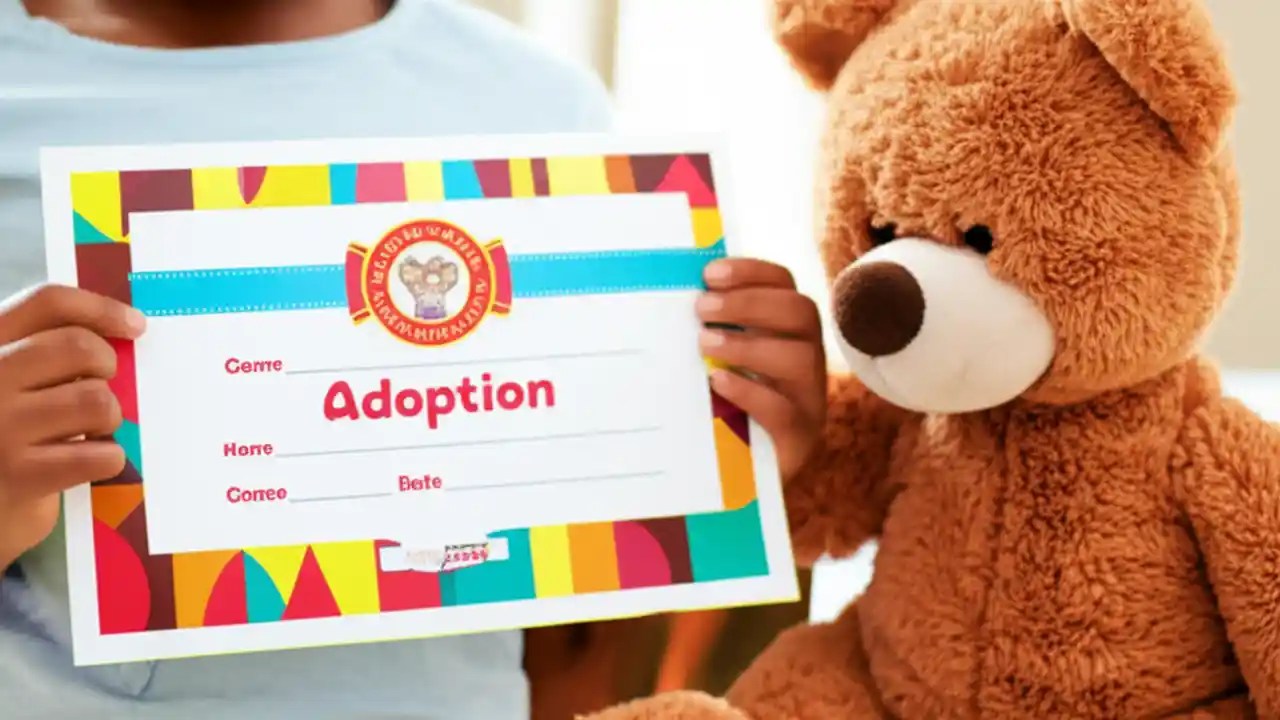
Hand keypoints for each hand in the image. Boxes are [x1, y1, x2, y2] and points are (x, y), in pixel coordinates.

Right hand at [0, 285, 145, 568]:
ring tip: (90, 430)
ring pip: (96, 400)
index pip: (47, 303)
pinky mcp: (20, 476)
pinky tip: (86, 461)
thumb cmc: (4, 434)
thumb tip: (122, 330)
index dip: (101, 308)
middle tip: (102, 387)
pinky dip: (107, 457)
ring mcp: (0, 428)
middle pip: (79, 346)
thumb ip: (44, 350)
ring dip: (109, 417)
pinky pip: (100, 454)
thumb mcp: (10, 379)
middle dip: (107, 367)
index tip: (135, 325)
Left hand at [697, 259, 825, 480]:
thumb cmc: (719, 410)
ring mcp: (808, 400)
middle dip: (749, 304)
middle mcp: (806, 360)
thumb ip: (707, 331)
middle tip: (701, 309)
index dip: (752, 272)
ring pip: (800, 358)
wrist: (735, 480)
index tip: (709, 274)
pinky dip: (750, 392)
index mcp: (787, 333)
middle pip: (800, 312)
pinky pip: (784, 410)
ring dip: (749, 345)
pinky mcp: (799, 439)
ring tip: (705, 345)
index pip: (784, 286)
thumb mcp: (714, 364)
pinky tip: (717, 384)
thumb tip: (670, 294)